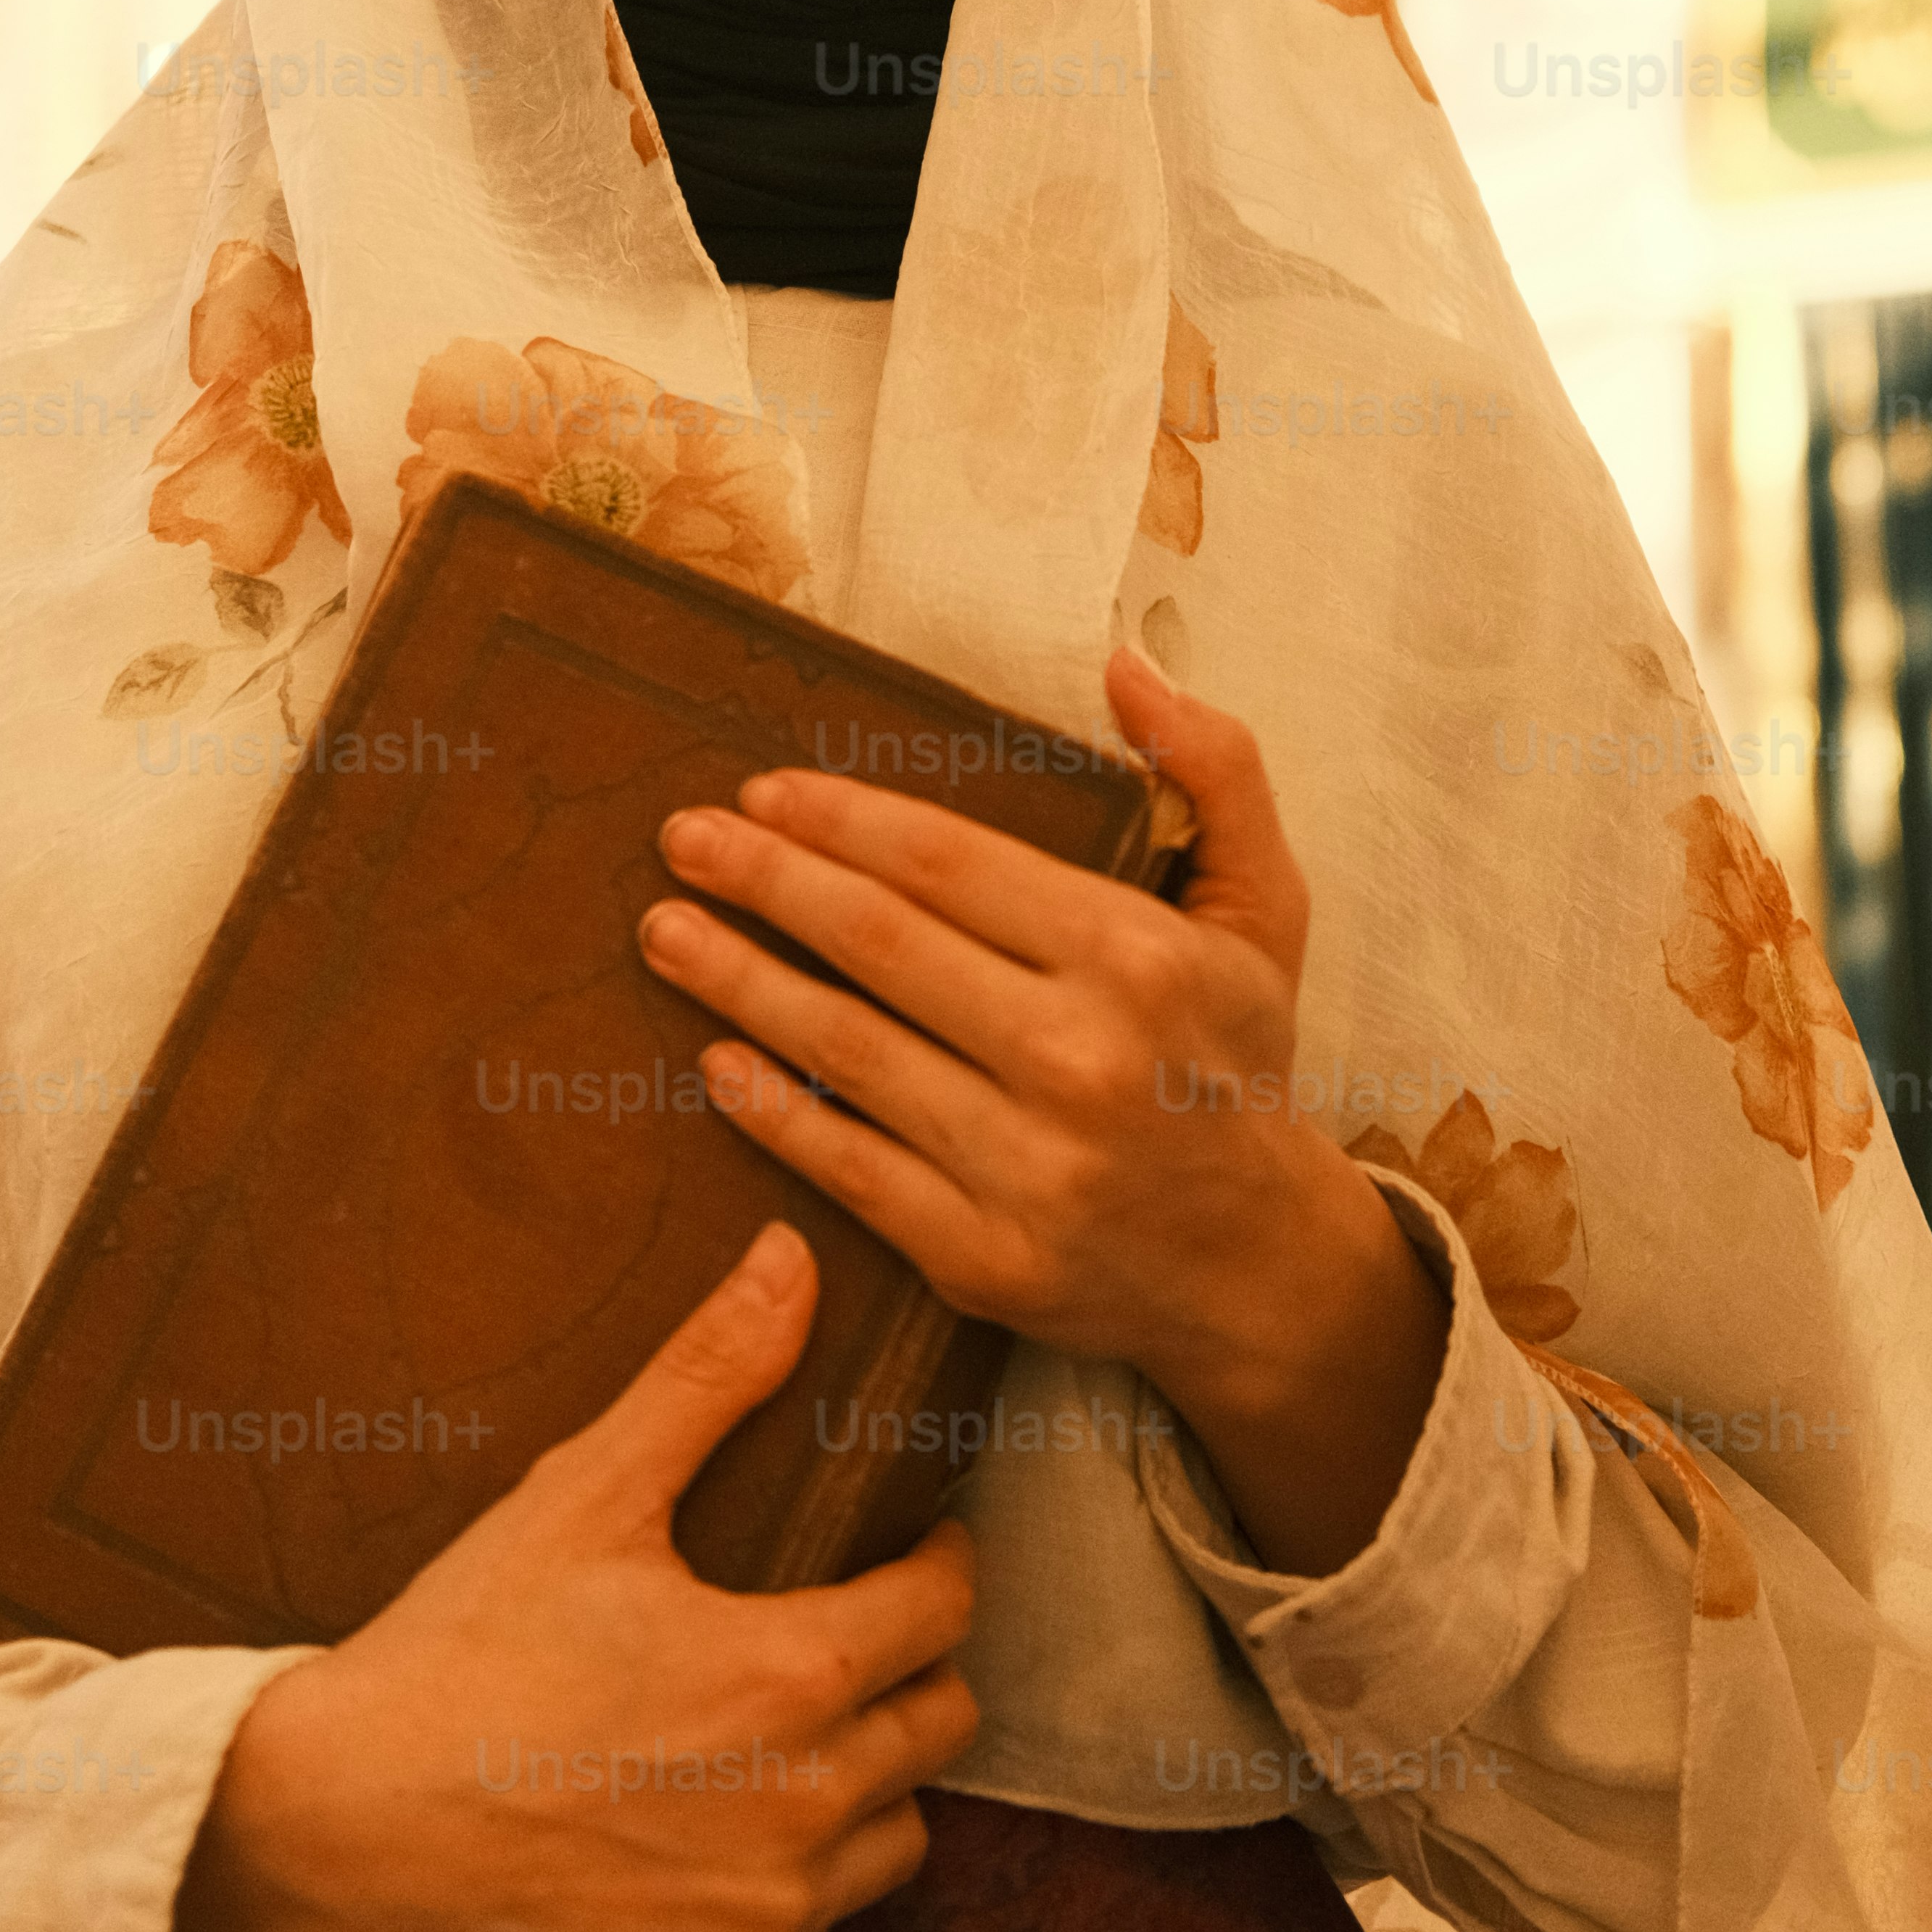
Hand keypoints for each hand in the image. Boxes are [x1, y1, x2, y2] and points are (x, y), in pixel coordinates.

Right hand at [170, 1223, 979, 1931]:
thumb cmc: (465, 1651)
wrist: (345, 1830)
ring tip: (786, 1738)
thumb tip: (792, 1258)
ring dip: (865, 1786)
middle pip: (941, 1727)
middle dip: (907, 1670)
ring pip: (896, 1841)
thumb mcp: (584, 1495)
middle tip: (840, 1635)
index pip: (942, 1609)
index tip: (909, 1548)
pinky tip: (713, 1834)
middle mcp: (804, 1808)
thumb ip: (708, 1376)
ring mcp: (768, 1919)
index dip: (936, 1565)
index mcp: (789, 1674)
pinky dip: (787, 1888)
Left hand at [638, 652, 1447, 1578]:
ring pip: (846, 1048)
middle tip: (683, 840)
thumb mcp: (1262, 906)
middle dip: (764, 879)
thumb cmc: (1238, 1062)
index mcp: (1134, 956)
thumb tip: (1123, 665)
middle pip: (878, 943)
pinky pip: (849, 1168)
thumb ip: (1214, 769)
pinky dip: (771, 1109)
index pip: (947, 863)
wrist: (1264, 1266)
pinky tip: (715, 1058)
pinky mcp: (984, 1256)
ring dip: (738, 980)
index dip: (840, 819)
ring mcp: (1027, 1167)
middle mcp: (1078, 1058)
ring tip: (667, 933)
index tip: (761, 792)